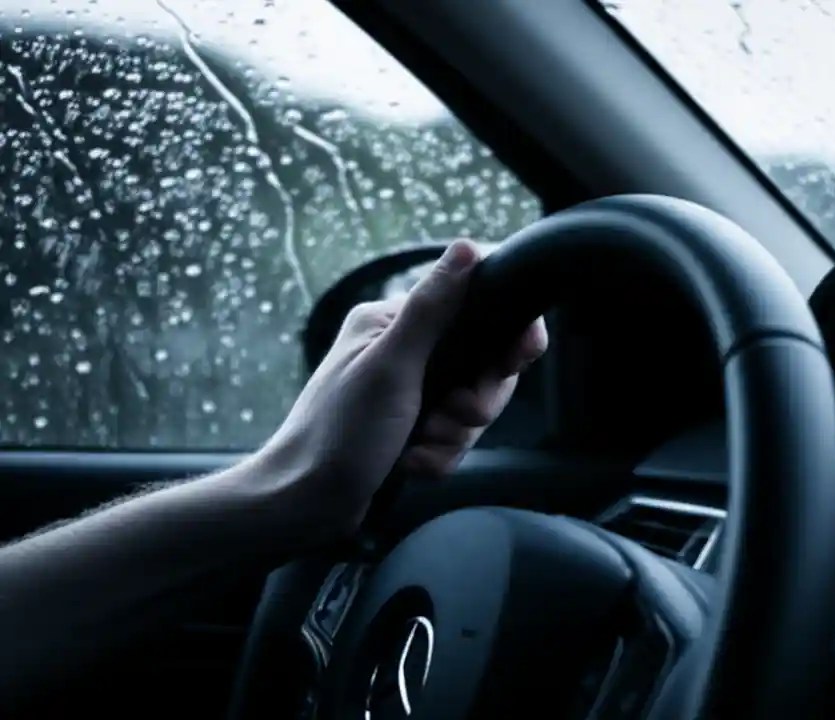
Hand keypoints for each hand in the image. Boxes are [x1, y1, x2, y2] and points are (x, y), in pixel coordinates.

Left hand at [258, 240, 545, 540]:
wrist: (304, 505)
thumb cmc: (337, 432)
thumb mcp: (390, 366)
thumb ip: (431, 309)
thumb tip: (465, 247)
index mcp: (393, 322)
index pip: (473, 306)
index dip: (507, 332)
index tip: (518, 359)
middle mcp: (403, 350)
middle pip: (483, 365)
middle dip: (473, 401)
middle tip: (452, 417)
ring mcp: (409, 390)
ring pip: (472, 407)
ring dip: (453, 436)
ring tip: (420, 446)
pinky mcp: (411, 428)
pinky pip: (454, 438)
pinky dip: (439, 456)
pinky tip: (410, 463)